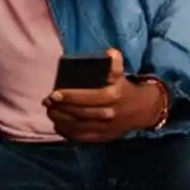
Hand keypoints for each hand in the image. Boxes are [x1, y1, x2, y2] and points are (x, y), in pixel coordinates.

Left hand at [44, 49, 163, 142]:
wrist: (142, 110)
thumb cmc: (124, 88)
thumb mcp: (121, 74)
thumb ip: (114, 64)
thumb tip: (110, 52)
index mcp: (112, 95)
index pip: (87, 97)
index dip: (69, 96)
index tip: (54, 94)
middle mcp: (108, 113)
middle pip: (79, 113)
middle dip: (60, 109)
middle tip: (47, 103)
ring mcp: (105, 128)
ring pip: (78, 127)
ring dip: (60, 120)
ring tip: (50, 112)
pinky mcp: (103, 137)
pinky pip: (82, 137)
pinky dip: (67, 133)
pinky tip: (58, 125)